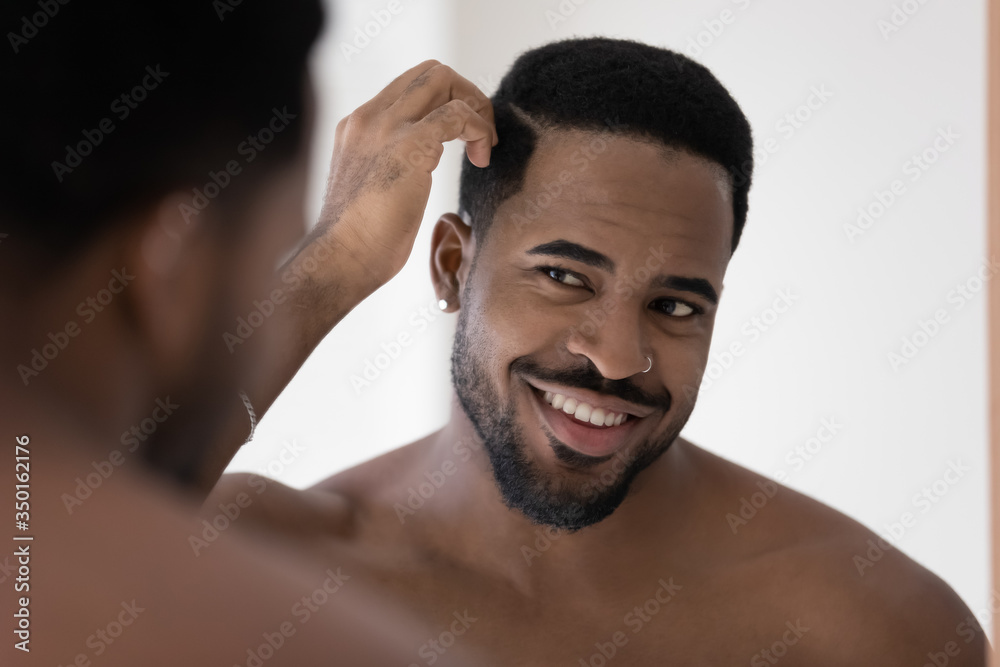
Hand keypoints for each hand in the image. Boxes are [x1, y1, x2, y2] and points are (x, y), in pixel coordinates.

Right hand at [317, 60, 496, 289]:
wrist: (340, 259)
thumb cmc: (358, 241)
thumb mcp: (371, 189)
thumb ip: (390, 166)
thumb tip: (418, 170)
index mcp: (357, 126)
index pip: (409, 87)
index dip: (445, 103)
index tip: (461, 138)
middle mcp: (368, 117)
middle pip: (430, 72)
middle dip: (466, 96)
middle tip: (481, 136)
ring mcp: (385, 127)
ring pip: (444, 79)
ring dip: (476, 108)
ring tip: (483, 148)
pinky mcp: (408, 145)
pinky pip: (458, 114)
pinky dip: (479, 130)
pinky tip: (480, 160)